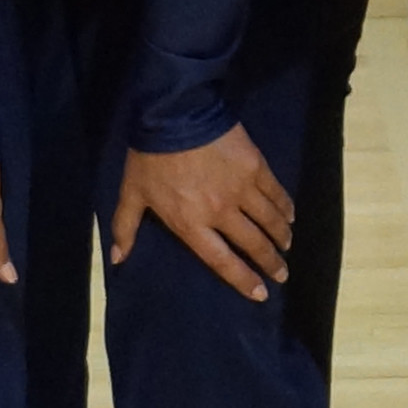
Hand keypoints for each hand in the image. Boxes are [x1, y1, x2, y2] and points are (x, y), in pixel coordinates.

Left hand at [110, 126, 294, 301]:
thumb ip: (126, 227)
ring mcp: (242, 190)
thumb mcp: (133, 193)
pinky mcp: (255, 167)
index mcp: (192, 224)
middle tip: (282, 274)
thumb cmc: (151, 157)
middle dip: (271, 263)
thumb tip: (117, 260)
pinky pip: (276, 193)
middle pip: (253, 244)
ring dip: (281, 237)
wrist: (174, 113)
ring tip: (287, 247)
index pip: (222, 261)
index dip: (243, 280)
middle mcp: (221, 212)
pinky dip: (285, 207)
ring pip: (269, 221)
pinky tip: (290, 216)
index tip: (261, 293)